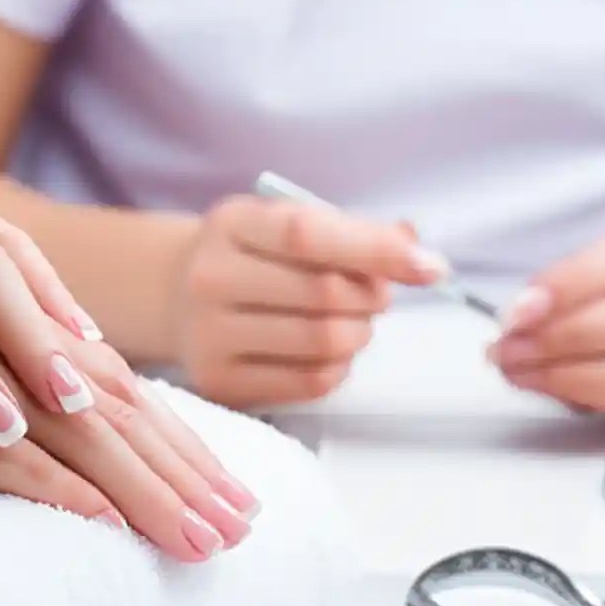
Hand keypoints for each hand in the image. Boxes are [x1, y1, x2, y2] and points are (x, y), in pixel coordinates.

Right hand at [0, 327, 260, 561]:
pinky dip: (67, 489)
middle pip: (124, 416)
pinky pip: (11, 458)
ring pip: (87, 439)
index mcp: (28, 336)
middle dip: (189, 475)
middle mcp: (19, 351)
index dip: (183, 444)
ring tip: (203, 540)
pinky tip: (112, 525)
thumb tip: (77, 407)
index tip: (231, 491)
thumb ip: (18, 373)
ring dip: (152, 490)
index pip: (125, 392)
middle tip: (242, 525)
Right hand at [173, 195, 446, 408]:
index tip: (428, 266)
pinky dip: (340, 367)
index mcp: (232, 224)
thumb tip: (418, 254)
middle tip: (378, 295)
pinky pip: (310, 382)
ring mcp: (209, 335)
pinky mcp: (220, 382)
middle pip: (324, 294)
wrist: (176, 295)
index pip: (308, 235)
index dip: (376, 250)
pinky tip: (330, 351)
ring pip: (323, 342)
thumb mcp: (287, 223)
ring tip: (354, 322)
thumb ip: (352, 232)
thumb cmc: (251, 255)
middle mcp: (210, 278)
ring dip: (361, 333)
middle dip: (372, 297)